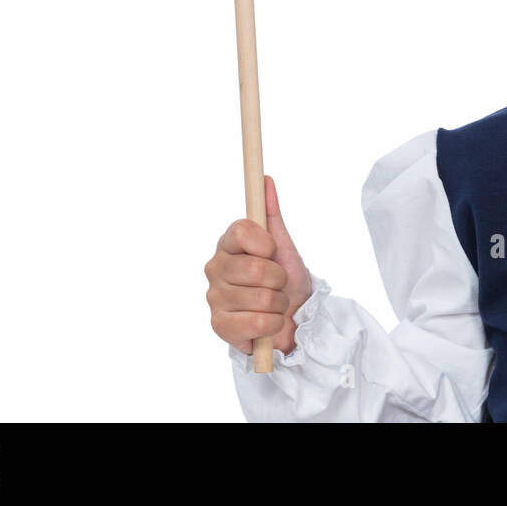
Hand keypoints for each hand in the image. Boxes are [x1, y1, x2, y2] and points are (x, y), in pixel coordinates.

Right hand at [205, 174, 314, 355]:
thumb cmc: (285, 281)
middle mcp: (215, 268)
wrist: (292, 319)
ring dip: (278, 303)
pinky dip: (272, 324)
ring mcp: (214, 298)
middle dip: (278, 279)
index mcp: (228, 244)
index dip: (265, 243)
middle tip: (277, 283)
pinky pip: (257, 322)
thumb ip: (271, 214)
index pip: (242, 230)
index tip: (272, 252)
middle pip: (255, 268)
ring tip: (273, 304)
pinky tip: (267, 323)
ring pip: (261, 297)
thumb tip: (266, 179)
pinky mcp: (219, 326)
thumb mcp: (282, 246)